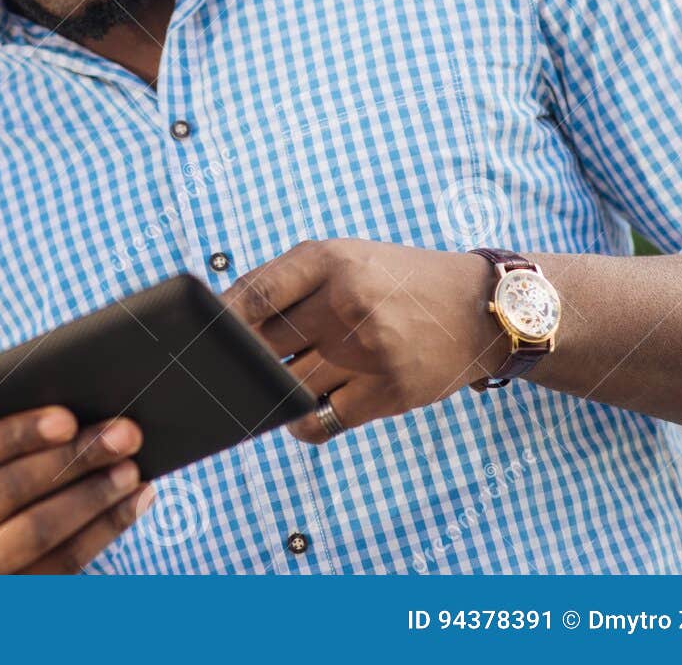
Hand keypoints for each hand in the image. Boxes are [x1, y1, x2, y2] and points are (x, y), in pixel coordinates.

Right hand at [0, 388, 154, 572]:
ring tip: (133, 463)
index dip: (13, 436)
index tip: (65, 415)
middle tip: (125, 429)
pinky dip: (105, 530)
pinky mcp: (11, 607)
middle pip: (8, 495)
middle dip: (71, 458)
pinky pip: (64, 568)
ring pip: (40, 534)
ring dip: (94, 497)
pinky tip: (136, 498)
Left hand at [221, 238, 505, 443]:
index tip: (201, 340)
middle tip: (225, 373)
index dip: (219, 323)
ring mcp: (369, 350)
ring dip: (270, 394)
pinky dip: (300, 423)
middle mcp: (348, 302)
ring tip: (268, 390)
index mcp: (331, 260)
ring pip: (286, 387)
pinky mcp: (389, 392)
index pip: (254, 296)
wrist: (480, 308)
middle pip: (264, 346)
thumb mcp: (346, 257)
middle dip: (242, 363)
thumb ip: (285, 280)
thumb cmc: (396, 281)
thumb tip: (219, 316)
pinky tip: (301, 412)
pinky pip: (318, 421)